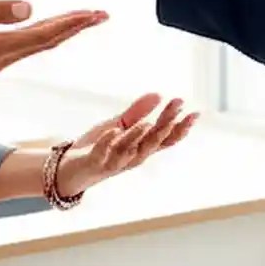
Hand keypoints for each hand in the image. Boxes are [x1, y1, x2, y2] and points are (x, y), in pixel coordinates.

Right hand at [0, 1, 107, 84]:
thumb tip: (28, 7)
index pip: (43, 33)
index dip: (71, 23)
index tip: (94, 13)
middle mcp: (2, 58)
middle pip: (47, 40)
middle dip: (75, 26)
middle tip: (101, 14)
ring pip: (38, 44)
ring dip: (63, 31)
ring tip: (83, 19)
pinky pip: (26, 46)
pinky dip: (45, 35)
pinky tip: (51, 29)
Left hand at [54, 93, 198, 196]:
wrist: (69, 170)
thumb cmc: (98, 148)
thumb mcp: (120, 126)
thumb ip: (138, 112)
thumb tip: (159, 94)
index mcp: (141, 148)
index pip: (166, 139)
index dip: (180, 127)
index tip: (195, 112)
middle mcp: (132, 157)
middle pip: (152, 141)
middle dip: (166, 124)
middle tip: (178, 105)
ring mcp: (113, 161)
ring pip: (130, 150)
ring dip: (139, 136)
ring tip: (149, 122)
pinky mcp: (94, 162)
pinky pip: (102, 153)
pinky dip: (108, 143)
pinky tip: (114, 130)